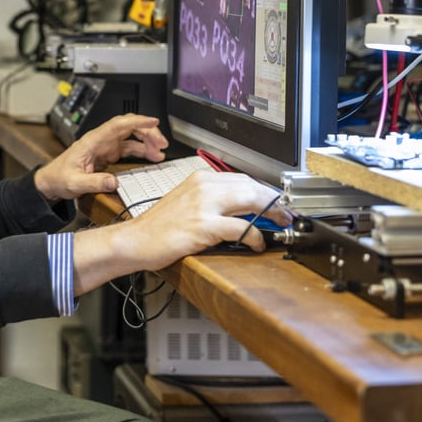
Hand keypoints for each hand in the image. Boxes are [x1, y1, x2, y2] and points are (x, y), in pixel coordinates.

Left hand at [34, 114, 167, 202]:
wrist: (51, 181)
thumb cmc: (58, 178)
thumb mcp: (74, 183)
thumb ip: (94, 183)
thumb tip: (113, 182)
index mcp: (92, 141)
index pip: (117, 125)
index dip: (137, 121)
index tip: (152, 121)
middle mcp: (100, 140)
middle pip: (128, 127)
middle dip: (148, 132)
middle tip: (162, 143)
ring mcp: (105, 146)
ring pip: (131, 136)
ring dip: (147, 142)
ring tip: (160, 152)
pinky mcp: (108, 153)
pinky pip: (129, 147)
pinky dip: (142, 150)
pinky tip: (151, 156)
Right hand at [68, 170, 293, 295]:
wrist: (135, 240)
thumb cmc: (159, 226)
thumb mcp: (187, 203)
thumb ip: (213, 202)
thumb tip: (243, 210)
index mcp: (200, 178)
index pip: (243, 178)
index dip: (265, 191)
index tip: (277, 202)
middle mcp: (203, 186)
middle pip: (251, 186)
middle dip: (274, 200)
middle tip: (286, 214)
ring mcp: (203, 205)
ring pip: (250, 200)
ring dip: (271, 213)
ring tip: (281, 225)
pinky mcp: (203, 226)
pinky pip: (240, 228)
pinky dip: (255, 236)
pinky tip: (258, 243)